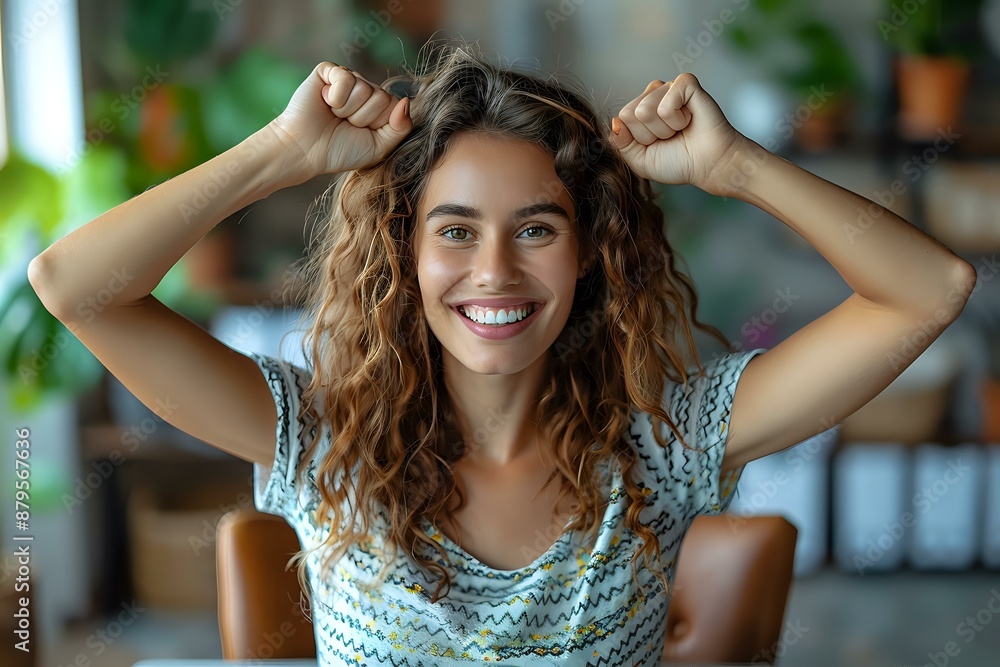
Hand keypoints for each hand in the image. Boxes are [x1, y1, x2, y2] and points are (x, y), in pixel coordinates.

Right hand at [267, 62, 412, 180]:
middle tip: (345, 124)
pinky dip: (336, 96)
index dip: (378, 123)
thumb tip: (406, 101)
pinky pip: (346, 77)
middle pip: (381, 96)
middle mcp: (364, 89)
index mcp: (377, 106)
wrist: (305, 151)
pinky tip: (325, 102)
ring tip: (334, 115)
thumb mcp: (379, 147)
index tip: (361, 132)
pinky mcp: (328, 71)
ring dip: (348, 109)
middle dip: (363, 117)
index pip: (395, 105)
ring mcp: (347, 79)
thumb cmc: (339, 151)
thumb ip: (400, 128)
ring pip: (364, 87)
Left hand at [609, 73, 745, 195]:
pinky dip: (677, 119)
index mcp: (640, 109)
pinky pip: (665, 103)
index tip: (658, 143)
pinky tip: (690, 119)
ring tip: (681, 129)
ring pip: (645, 110)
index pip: (622, 118)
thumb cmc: (678, 162)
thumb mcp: (640, 161)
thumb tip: (614, 122)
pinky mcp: (685, 83)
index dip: (640, 138)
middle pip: (631, 113)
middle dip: (650, 134)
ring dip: (665, 129)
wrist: (710, 164)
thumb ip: (621, 144)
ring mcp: (669, 86)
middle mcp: (653, 94)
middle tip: (671, 137)